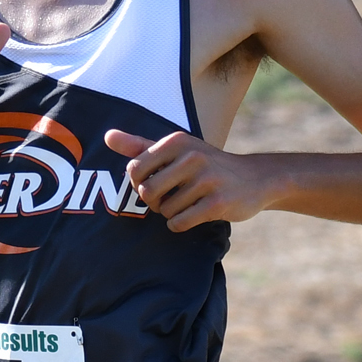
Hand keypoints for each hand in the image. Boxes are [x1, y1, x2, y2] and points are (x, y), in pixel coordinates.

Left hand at [104, 129, 276, 231]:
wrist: (254, 179)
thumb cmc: (206, 165)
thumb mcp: (175, 150)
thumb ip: (140, 146)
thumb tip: (107, 137)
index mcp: (176, 142)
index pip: (134, 170)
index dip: (140, 183)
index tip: (155, 183)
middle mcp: (192, 157)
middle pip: (148, 192)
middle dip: (155, 201)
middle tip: (171, 197)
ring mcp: (206, 180)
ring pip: (165, 210)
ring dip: (172, 213)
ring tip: (189, 202)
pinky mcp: (218, 203)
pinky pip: (180, 222)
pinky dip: (181, 224)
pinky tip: (194, 214)